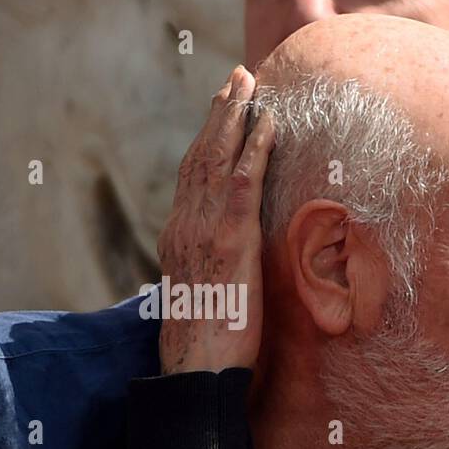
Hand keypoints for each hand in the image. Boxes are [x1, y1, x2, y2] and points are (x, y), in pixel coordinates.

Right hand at [157, 66, 273, 373]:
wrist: (199, 368)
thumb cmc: (210, 347)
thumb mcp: (208, 300)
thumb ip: (216, 273)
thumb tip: (233, 268)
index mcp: (180, 238)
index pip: (192, 178)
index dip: (207, 142)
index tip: (221, 115)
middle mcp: (186, 225)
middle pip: (200, 157)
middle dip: (219, 115)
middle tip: (235, 80)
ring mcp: (204, 230)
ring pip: (217, 159)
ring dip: (235, 117)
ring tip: (249, 85)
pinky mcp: (230, 240)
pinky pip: (243, 183)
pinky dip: (254, 148)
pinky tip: (268, 124)